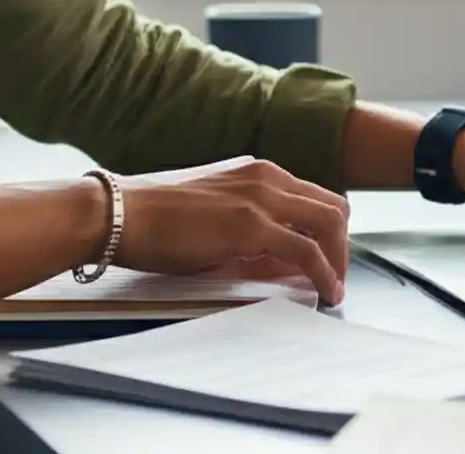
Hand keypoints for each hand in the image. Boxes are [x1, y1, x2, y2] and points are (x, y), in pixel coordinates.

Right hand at [111, 160, 349, 303]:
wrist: (122, 215)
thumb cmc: (157, 221)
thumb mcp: (218, 220)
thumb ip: (255, 236)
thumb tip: (288, 263)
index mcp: (259, 173)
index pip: (316, 197)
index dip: (331, 231)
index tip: (330, 257)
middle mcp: (267, 179)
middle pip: (333, 207)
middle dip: (342, 245)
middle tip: (336, 275)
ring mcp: (260, 199)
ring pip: (329, 223)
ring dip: (339, 259)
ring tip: (333, 286)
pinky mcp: (251, 225)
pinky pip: (306, 250)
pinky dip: (324, 273)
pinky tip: (325, 290)